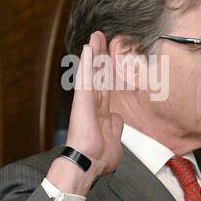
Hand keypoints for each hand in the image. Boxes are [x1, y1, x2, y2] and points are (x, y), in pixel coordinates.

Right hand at [58, 31, 123, 189]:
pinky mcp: (83, 100)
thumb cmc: (100, 157)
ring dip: (94, 53)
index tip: (110, 58)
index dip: (109, 71)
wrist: (89, 164)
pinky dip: (87, 63)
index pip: (107, 86)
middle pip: (99, 74)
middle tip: (101, 37)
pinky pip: (86, 78)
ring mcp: (88, 101)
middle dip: (101, 56)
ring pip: (93, 72)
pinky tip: (88, 48)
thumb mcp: (114, 139)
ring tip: (96, 36)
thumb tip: (117, 117)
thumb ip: (116, 126)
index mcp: (102, 112)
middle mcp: (94, 104)